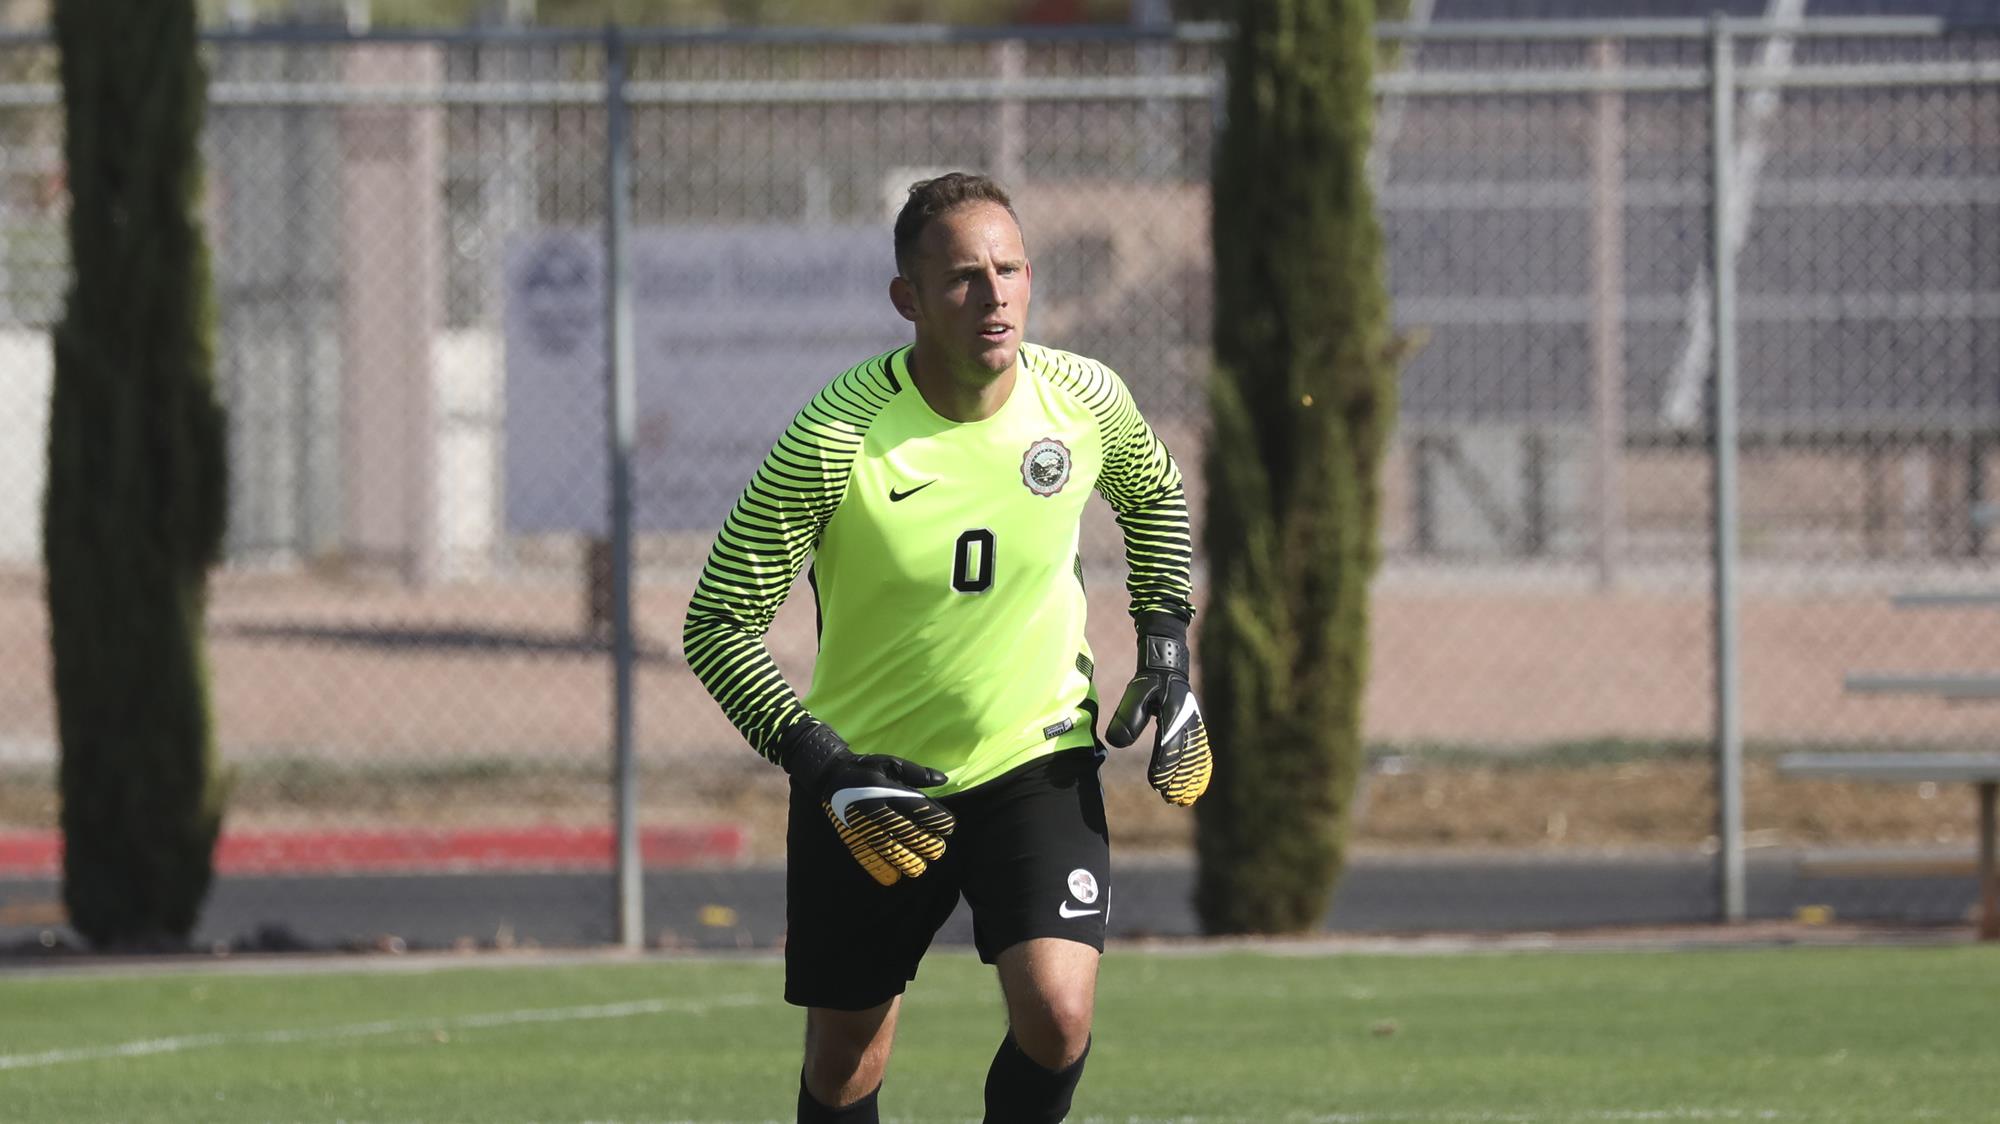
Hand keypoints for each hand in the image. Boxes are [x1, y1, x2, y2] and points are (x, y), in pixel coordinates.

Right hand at [781, 720, 954, 885]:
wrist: (828, 775)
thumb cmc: (865, 768)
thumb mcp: (890, 763)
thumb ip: (917, 773)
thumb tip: (944, 779)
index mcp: (885, 788)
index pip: (917, 808)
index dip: (936, 819)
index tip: (949, 825)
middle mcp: (874, 809)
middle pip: (906, 832)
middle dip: (925, 843)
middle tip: (938, 849)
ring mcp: (861, 824)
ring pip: (888, 849)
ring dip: (907, 860)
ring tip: (920, 866)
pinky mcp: (851, 835)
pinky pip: (866, 856)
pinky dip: (880, 869)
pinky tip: (893, 876)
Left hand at [1105, 616, 1211, 806]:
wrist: (1169, 667)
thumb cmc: (1150, 682)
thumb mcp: (1135, 694)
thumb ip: (1127, 717)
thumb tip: (1116, 743)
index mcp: (1173, 714)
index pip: (1170, 747)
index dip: (1164, 768)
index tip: (1156, 784)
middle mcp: (1187, 723)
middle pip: (1185, 758)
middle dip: (1177, 781)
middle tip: (1168, 798)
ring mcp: (1194, 727)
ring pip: (1195, 759)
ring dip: (1190, 780)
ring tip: (1182, 799)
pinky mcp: (1196, 730)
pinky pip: (1202, 754)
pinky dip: (1201, 771)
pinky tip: (1198, 786)